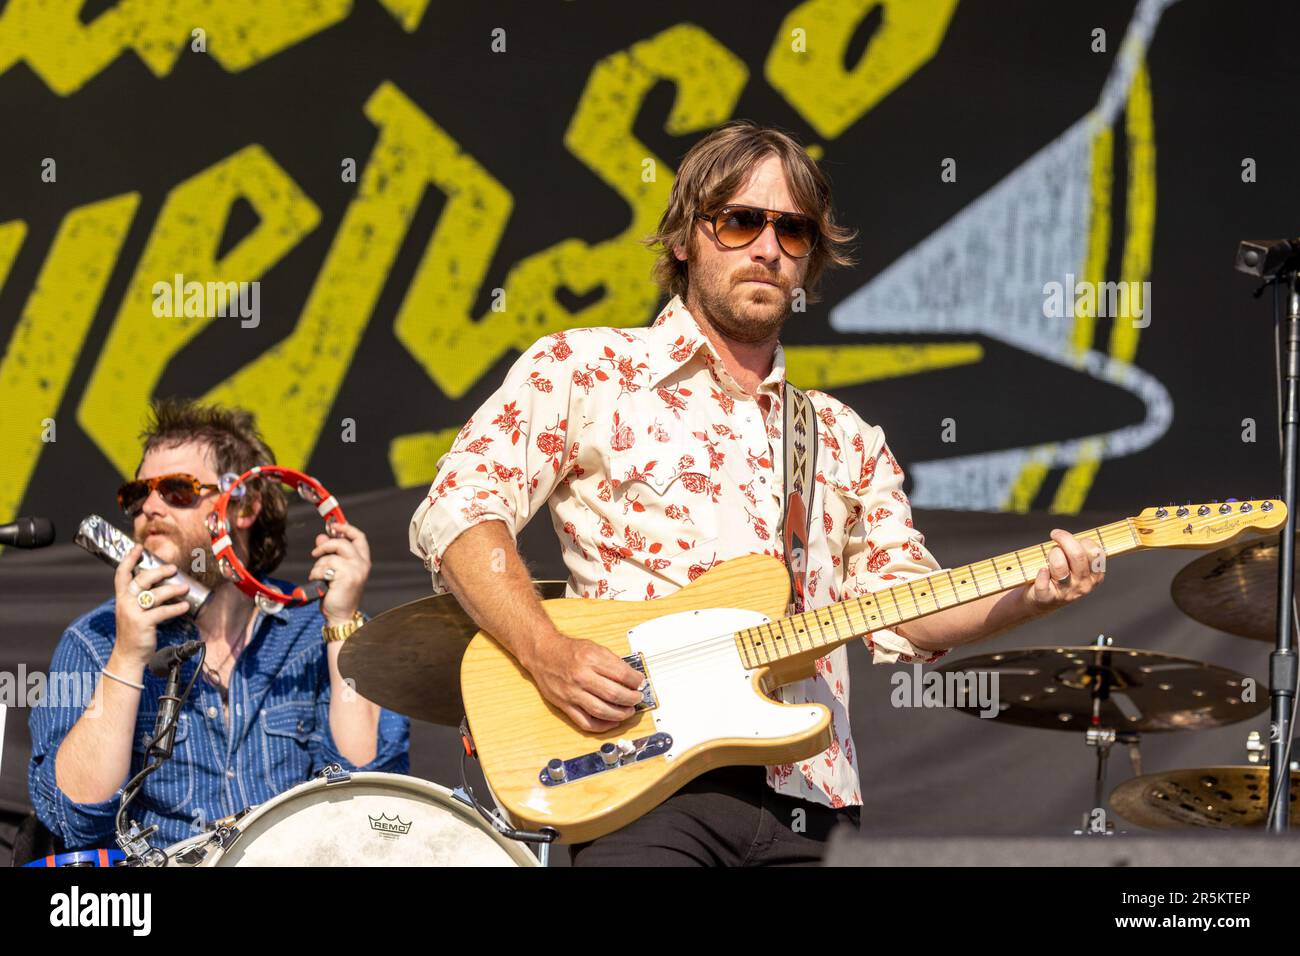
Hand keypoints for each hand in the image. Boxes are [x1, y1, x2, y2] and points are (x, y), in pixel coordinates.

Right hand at [113, 545, 190, 666]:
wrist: (128, 655)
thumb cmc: (134, 631)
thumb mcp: (131, 611)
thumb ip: (139, 598)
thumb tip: (160, 583)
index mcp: (121, 597)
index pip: (121, 574)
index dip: (129, 559)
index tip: (139, 547)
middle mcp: (124, 603)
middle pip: (142, 580)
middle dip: (159, 572)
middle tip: (173, 568)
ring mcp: (132, 613)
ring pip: (155, 595)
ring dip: (172, 589)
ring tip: (185, 587)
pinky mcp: (142, 623)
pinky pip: (163, 612)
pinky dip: (176, 608)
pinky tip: (185, 605)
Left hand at [309, 521, 370, 625]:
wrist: (341, 615)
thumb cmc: (338, 594)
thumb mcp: (335, 570)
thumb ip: (330, 552)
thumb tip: (321, 537)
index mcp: (363, 561)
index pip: (359, 537)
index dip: (346, 528)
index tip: (333, 525)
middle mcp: (362, 564)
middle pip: (342, 542)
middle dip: (325, 546)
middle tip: (315, 552)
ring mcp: (355, 571)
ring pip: (330, 556)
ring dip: (318, 566)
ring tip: (318, 576)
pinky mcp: (345, 578)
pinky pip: (324, 567)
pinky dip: (316, 573)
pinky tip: (318, 582)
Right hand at [524, 631, 645, 732]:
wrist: (542, 653)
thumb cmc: (568, 650)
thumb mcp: (593, 647)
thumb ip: (612, 662)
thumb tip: (631, 677)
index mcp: (590, 659)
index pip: (621, 674)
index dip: (636, 681)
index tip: (640, 683)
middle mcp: (581, 676)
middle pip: (614, 694)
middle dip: (631, 699)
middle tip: (637, 698)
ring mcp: (572, 693)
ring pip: (602, 711)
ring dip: (620, 714)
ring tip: (628, 711)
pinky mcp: (565, 705)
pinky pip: (586, 722)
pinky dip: (602, 726)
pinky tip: (612, 722)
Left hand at [1022, 529, 1104, 615]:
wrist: (1042, 601)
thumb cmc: (1059, 576)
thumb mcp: (1076, 566)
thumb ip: (1079, 552)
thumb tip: (1071, 537)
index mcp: (1095, 576)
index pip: (1095, 552)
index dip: (1081, 540)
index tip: (1071, 537)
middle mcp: (1083, 585)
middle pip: (1077, 555)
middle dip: (1064, 539)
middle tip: (1055, 534)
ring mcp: (1066, 592)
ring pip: (1059, 565)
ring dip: (1051, 554)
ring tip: (1048, 556)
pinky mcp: (1047, 598)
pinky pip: (1043, 583)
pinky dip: (1041, 574)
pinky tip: (1041, 570)